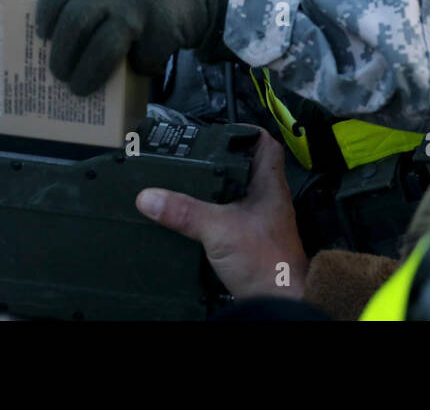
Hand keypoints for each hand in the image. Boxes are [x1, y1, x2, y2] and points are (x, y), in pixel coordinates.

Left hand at [35, 0, 258, 95]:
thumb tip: (59, 30)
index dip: (45, 10)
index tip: (41, 33)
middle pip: (75, 21)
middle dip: (61, 54)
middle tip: (57, 71)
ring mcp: (141, 6)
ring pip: (101, 50)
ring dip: (86, 75)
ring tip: (78, 87)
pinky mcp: (163, 30)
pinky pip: (141, 60)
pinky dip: (138, 68)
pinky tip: (138, 66)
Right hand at [136, 129, 307, 298]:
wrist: (279, 299)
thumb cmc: (267, 263)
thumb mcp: (219, 230)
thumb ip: (184, 211)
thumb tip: (150, 196)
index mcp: (269, 185)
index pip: (266, 144)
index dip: (247, 131)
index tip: (221, 129)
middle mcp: (267, 198)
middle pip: (247, 166)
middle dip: (222, 158)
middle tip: (196, 154)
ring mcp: (260, 219)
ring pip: (237, 192)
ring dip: (216, 186)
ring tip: (190, 181)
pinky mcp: (250, 238)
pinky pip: (231, 216)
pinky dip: (213, 212)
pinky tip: (195, 216)